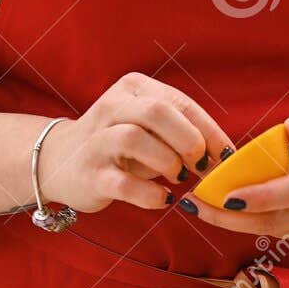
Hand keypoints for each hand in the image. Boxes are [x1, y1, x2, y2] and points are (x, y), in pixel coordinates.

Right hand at [39, 73, 233, 212]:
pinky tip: (162, 198)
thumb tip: (227, 155)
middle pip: (158, 112)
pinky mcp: (91, 174)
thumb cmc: (119, 146)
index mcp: (133, 89)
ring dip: (168, 163)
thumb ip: (182, 132)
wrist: (60, 162)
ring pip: (136, 139)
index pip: (181, 103)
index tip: (228, 156)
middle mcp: (112, 108)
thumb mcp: (150, 129)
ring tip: (176, 177)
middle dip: (190, 141)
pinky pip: (124, 183)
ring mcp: (97, 140)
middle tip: (200, 165)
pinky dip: (151, 194)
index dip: (211, 131)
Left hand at [179, 99, 288, 238]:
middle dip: (231, 216)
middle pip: (277, 219)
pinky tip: (223, 211)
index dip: (260, 196)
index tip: (226, 195)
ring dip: (234, 222)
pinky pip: (280, 229)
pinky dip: (251, 222)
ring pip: (274, 230)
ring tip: (199, 207)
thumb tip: (288, 131)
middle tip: (193, 204)